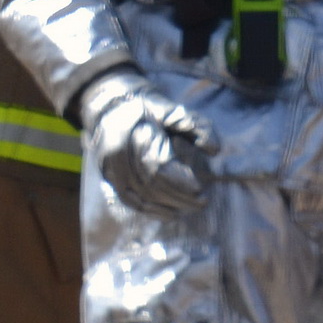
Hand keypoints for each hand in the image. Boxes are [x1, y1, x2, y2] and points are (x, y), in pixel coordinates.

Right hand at [79, 67, 217, 212]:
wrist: (118, 108)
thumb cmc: (152, 111)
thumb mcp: (175, 111)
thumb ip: (197, 126)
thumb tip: (213, 150)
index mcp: (130, 133)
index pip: (155, 166)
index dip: (178, 181)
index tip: (200, 188)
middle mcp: (115, 154)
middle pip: (148, 185)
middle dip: (177, 196)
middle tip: (202, 202)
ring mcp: (109, 169)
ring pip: (139, 197)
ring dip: (167, 206)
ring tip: (191, 208)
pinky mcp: (110, 180)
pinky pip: (130, 202)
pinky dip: (151, 211)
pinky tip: (172, 214)